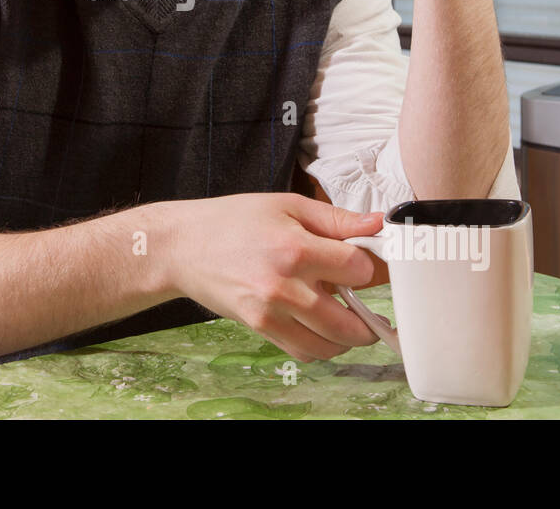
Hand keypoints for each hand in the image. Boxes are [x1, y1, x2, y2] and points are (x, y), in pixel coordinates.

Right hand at [166, 193, 387, 361]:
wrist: (182, 247)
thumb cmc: (232, 221)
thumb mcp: (286, 206)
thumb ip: (335, 218)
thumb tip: (377, 224)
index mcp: (296, 248)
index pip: (359, 270)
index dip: (369, 268)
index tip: (365, 265)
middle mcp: (285, 285)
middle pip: (351, 322)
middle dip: (369, 317)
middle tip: (369, 306)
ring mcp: (271, 312)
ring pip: (330, 345)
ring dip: (347, 338)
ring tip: (347, 319)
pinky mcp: (260, 328)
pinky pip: (304, 352)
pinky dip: (320, 347)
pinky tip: (320, 328)